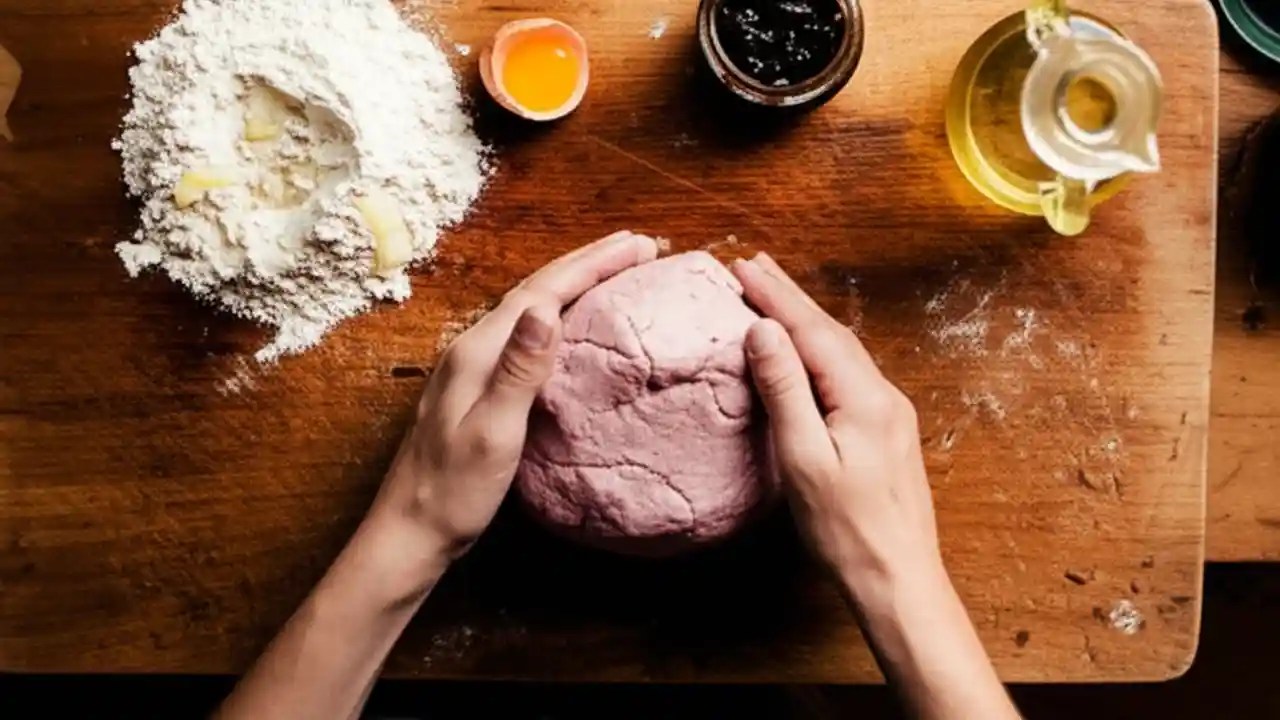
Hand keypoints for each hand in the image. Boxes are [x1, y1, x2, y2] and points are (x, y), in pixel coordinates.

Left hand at [371, 231, 658, 561]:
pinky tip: (572, 324)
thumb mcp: (492, 433)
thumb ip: (519, 370)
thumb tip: (546, 309)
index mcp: (479, 352)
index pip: (544, 292)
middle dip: (589, 262)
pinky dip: (559, 314)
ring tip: (615, 270)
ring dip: (575, 283)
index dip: (594, 264)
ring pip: (532, 308)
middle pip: (537, 289)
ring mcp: (472, 366)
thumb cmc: (452, 492)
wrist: (409, 532)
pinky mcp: (477, 387)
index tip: (640, 245)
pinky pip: (526, 334)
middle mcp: (472, 348)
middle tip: (640, 246)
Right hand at [730, 253, 945, 608]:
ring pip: (841, 351)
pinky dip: (819, 349)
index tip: (741, 267)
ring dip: (805, 320)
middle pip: (830, 333)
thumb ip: (785, 390)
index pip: (812, 330)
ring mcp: (890, 413)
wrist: (898, 578)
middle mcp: (884, 395)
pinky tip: (804, 349)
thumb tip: (764, 331)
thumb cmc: (846, 529)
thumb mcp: (804, 459)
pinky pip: (848, 373)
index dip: (775, 296)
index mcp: (865, 397)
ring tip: (774, 295)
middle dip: (790, 297)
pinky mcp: (887, 431)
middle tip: (754, 265)